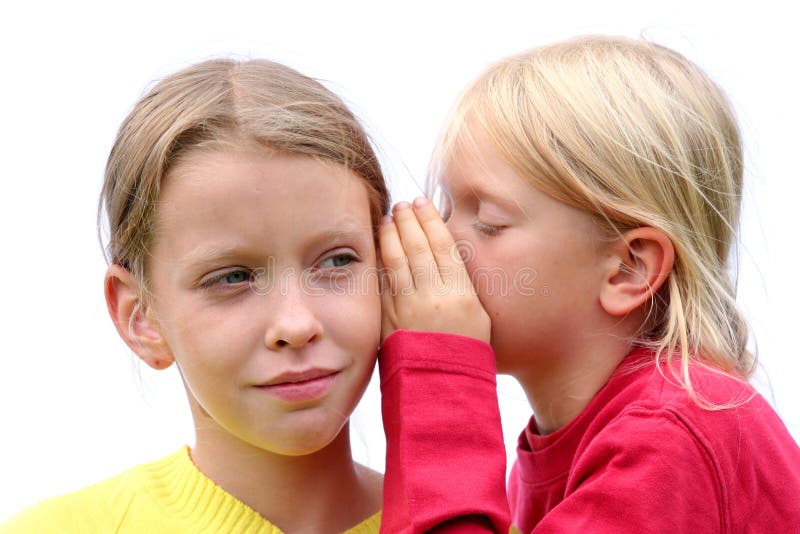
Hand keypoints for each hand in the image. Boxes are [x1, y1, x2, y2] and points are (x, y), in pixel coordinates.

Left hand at [379, 197, 489, 342]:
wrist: (443, 386)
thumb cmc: (466, 350)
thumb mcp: (479, 315)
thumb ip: (462, 283)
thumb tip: (445, 252)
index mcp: (461, 294)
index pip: (443, 245)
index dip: (431, 220)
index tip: (423, 202)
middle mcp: (434, 297)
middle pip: (418, 247)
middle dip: (408, 220)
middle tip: (402, 204)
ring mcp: (409, 308)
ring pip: (396, 261)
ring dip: (390, 235)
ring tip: (387, 218)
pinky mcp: (389, 319)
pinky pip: (383, 283)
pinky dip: (380, 261)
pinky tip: (378, 247)